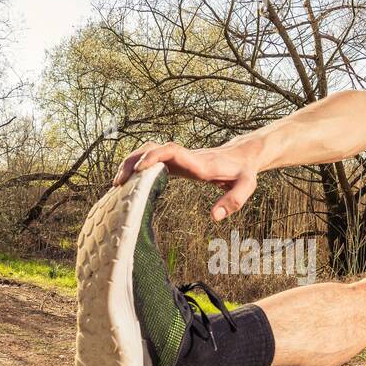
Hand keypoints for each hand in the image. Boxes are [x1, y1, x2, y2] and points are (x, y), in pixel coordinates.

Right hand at [112, 139, 259, 221]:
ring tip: (118, 185)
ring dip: (131, 163)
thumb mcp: (246, 186)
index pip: (172, 150)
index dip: (154, 156)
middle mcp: (185, 156)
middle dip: (133, 161)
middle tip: (119, 183)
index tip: (140, 169)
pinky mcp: (176, 164)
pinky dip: (137, 168)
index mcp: (198, 161)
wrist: (242, 157)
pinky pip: (152, 160)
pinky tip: (129, 185)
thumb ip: (233, 201)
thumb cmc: (243, 172)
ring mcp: (179, 159)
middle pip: (152, 148)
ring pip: (148, 151)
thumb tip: (214, 217)